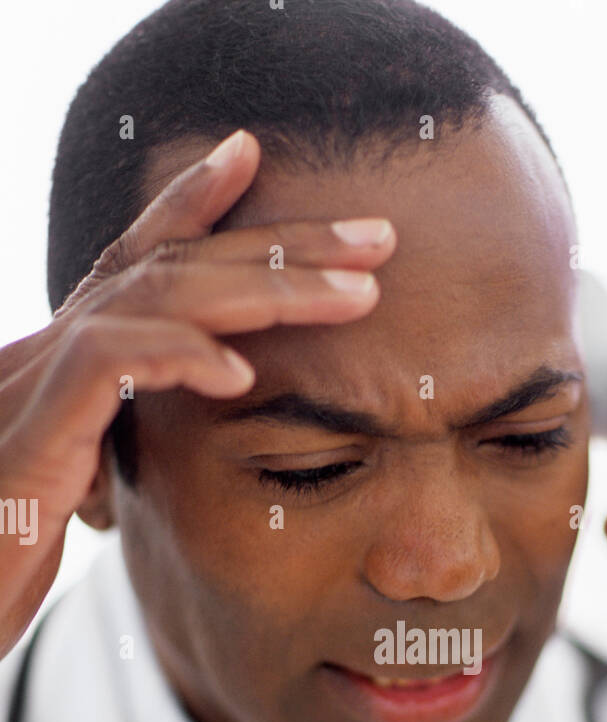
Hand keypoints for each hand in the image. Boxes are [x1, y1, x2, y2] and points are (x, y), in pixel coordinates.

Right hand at [0, 128, 395, 657]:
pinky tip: (237, 371)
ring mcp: (35, 387)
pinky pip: (107, 365)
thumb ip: (115, 444)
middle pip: (173, 266)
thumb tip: (165, 434)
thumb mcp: (74, 488)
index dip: (194, 203)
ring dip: (263, 290)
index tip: (256, 154)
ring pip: (154, 297)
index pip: (137, 263)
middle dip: (282, 245)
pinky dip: (176, 356)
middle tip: (378, 237)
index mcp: (66, 362)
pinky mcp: (30, 436)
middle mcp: (49, 354)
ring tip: (353, 295)